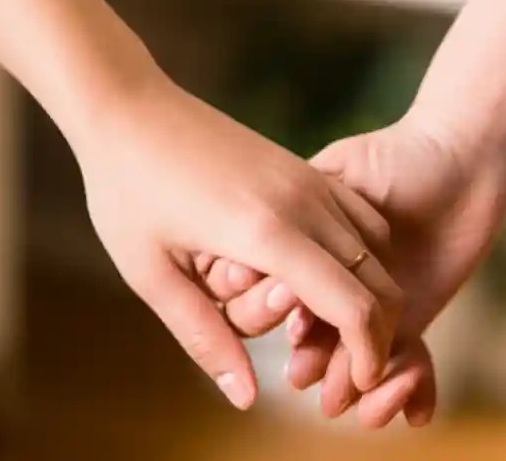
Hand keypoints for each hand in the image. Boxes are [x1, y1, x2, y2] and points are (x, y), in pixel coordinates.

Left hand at [76, 79, 402, 409]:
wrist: (127, 108)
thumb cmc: (127, 191)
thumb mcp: (152, 274)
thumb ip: (204, 337)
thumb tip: (246, 397)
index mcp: (267, 233)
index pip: (351, 305)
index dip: (367, 354)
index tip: (356, 387)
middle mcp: (303, 201)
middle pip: (378, 279)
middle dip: (376, 332)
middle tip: (346, 370)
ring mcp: (308, 178)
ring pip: (375, 247)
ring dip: (369, 292)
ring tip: (333, 329)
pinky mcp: (304, 167)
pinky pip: (359, 215)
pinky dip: (362, 254)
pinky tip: (326, 278)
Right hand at [221, 110, 505, 426]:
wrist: (462, 160)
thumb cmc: (396, 156)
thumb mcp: (337, 169)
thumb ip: (298, 199)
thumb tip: (255, 229)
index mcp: (300, 253)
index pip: (273, 298)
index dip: (270, 312)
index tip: (283, 313)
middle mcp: (329, 289)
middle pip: (308, 342)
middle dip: (308, 357)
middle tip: (306, 368)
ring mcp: (367, 310)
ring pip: (349, 364)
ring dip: (347, 383)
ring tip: (352, 387)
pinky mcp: (409, 323)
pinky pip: (398, 367)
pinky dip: (401, 394)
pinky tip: (410, 407)